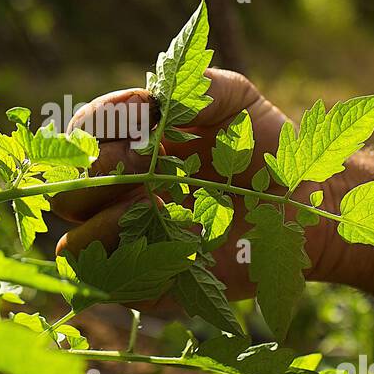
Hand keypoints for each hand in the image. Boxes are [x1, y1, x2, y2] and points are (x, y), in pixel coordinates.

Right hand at [51, 69, 332, 301]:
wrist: (307, 201)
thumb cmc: (266, 145)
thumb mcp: (234, 99)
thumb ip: (191, 86)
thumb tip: (148, 98)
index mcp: (127, 147)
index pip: (79, 140)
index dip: (95, 137)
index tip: (140, 136)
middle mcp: (119, 195)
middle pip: (66, 195)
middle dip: (98, 182)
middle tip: (150, 176)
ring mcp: (132, 242)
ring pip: (76, 246)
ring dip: (113, 227)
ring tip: (165, 211)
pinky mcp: (153, 286)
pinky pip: (116, 287)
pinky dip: (140, 267)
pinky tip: (187, 246)